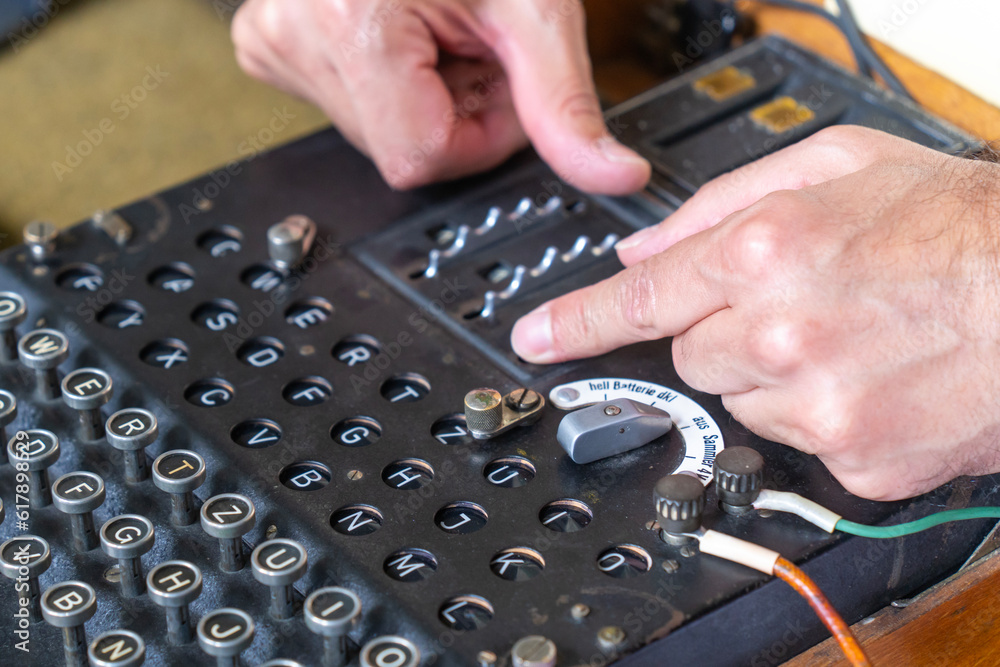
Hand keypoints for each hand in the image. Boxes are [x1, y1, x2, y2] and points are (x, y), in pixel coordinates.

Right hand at [231, 0, 649, 192]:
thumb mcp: (533, 10)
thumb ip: (566, 104)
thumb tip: (613, 175)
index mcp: (353, 25)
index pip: (422, 157)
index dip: (482, 135)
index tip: (504, 83)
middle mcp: (295, 36)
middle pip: (399, 149)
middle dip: (457, 113)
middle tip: (474, 46)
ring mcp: (276, 40)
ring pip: (375, 132)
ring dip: (425, 100)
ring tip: (439, 31)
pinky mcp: (272, 43)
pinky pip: (345, 102)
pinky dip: (388, 84)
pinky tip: (404, 36)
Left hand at [511, 126, 999, 499]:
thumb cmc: (957, 224)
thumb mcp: (838, 167)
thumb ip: (722, 203)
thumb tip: (646, 248)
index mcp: (765, 250)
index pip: (639, 298)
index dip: (576, 322)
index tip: (534, 340)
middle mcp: (779, 332)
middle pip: (691, 355)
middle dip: (725, 333)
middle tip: (796, 305)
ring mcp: (815, 405)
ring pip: (740, 404)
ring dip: (774, 375)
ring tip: (850, 336)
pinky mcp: (851, 462)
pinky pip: (798, 445)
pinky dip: (823, 416)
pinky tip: (875, 378)